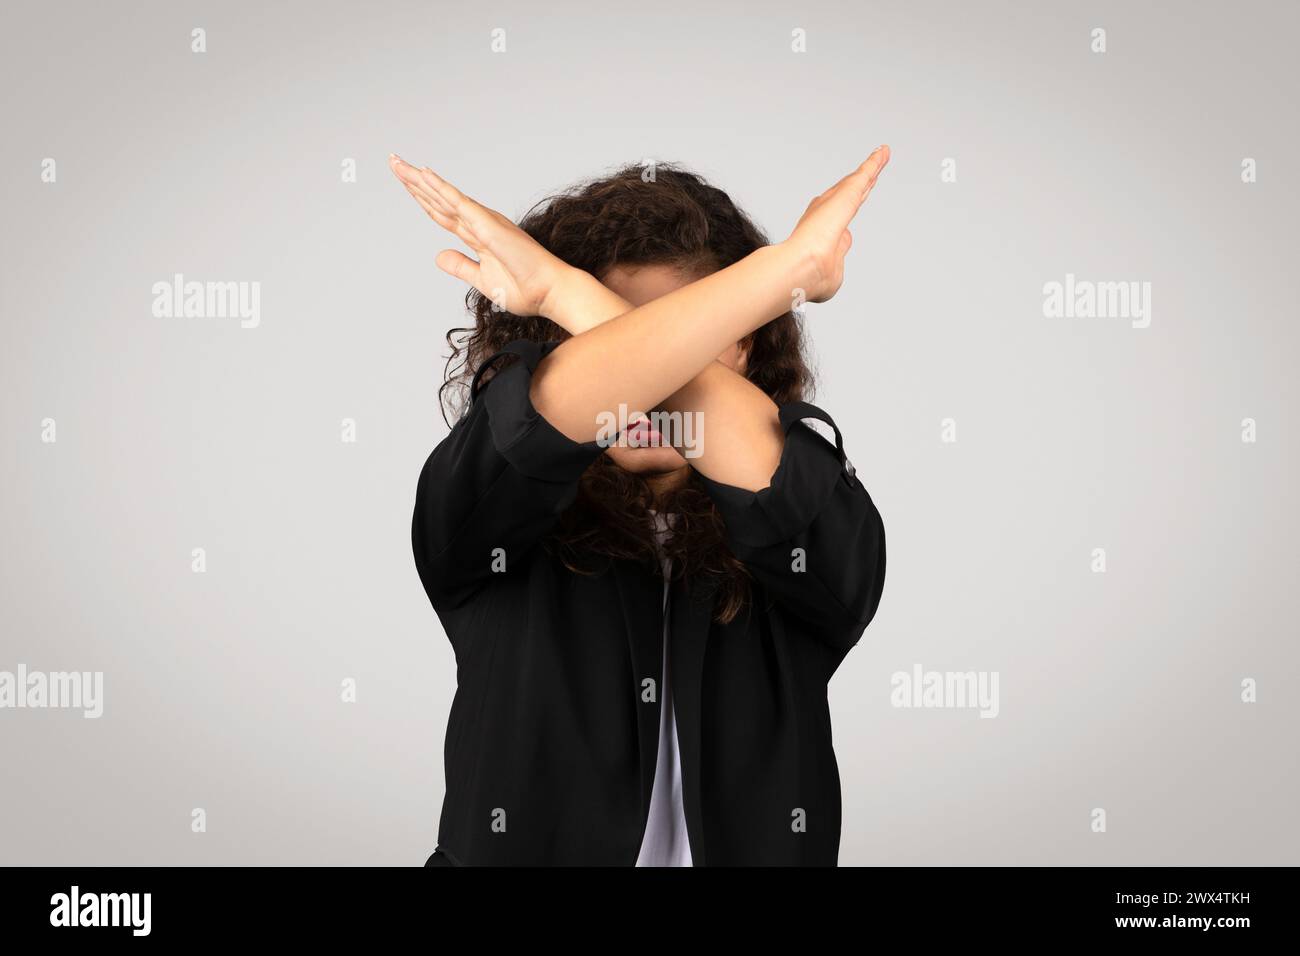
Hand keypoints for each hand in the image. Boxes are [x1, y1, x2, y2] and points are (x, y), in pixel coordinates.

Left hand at [389, 154, 575, 320]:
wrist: (549, 292)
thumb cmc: (525, 288)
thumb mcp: (482, 280)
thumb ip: (461, 266)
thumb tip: (438, 256)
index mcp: (478, 235)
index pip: (442, 212)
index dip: (421, 197)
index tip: (403, 182)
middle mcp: (479, 222)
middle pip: (438, 199)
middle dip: (413, 181)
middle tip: (393, 161)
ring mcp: (484, 221)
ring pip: (444, 195)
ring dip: (419, 179)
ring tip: (398, 163)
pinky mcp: (488, 225)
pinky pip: (459, 202)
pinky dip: (441, 188)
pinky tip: (424, 174)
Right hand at [781, 145, 889, 302]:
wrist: (804, 267)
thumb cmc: (811, 275)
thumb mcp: (831, 272)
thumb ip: (838, 257)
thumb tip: (843, 246)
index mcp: (822, 232)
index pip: (839, 218)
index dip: (845, 210)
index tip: (851, 203)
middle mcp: (826, 213)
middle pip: (848, 195)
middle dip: (858, 184)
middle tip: (867, 172)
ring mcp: (836, 202)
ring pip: (858, 181)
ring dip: (870, 168)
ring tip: (880, 155)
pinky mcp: (848, 193)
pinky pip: (866, 174)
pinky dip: (875, 162)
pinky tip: (884, 152)